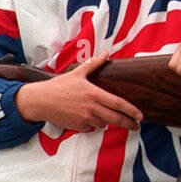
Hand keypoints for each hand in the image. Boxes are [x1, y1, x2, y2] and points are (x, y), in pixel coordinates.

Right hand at [15, 51, 144, 130]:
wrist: (40, 101)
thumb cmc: (58, 86)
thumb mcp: (77, 73)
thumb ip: (93, 64)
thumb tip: (105, 53)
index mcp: (94, 94)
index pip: (119, 104)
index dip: (132, 111)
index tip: (141, 116)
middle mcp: (92, 108)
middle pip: (116, 119)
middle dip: (129, 124)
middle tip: (136, 126)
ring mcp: (84, 119)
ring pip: (103, 124)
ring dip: (107, 121)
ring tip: (105, 115)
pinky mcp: (77, 126)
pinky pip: (91, 128)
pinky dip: (93, 124)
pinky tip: (88, 117)